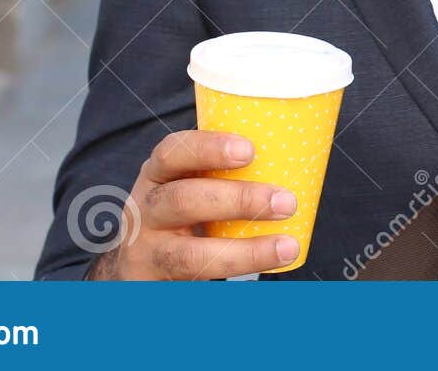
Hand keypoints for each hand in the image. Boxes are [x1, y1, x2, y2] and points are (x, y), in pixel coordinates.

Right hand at [86, 130, 298, 279]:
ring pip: (188, 256)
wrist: (140, 267)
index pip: (173, 153)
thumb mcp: (191, 185)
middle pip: (182, 201)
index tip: (249, 150)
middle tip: (286, 202)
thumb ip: (225, 172)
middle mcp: (145, 211)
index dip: (208, 149)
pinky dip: (229, 283)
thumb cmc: (183, 213)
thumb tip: (297, 152)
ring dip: (244, 252)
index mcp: (157, 176)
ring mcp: (145, 253)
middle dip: (238, 200)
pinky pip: (192, 288)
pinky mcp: (153, 288)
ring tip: (287, 247)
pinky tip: (261, 277)